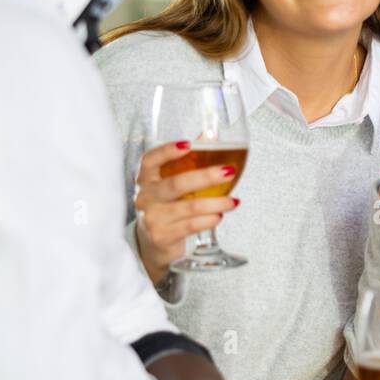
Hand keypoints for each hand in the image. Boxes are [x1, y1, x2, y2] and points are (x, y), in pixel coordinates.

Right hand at [134, 140, 239, 283]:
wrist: (154, 242)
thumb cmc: (167, 206)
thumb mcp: (173, 183)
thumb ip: (191, 160)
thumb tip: (211, 136)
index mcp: (147, 179)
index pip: (150, 160)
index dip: (167, 151)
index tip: (188, 144)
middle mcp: (146, 197)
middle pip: (176, 184)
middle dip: (205, 177)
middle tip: (228, 172)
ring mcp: (152, 218)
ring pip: (188, 207)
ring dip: (215, 203)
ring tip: (233, 201)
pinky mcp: (162, 236)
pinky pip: (190, 226)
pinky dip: (208, 220)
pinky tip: (219, 216)